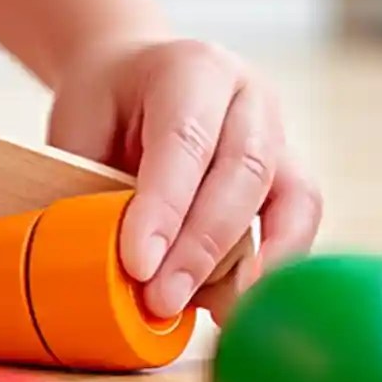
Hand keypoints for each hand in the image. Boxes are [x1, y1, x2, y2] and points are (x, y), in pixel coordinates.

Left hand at [47, 39, 321, 322]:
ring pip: (289, 200)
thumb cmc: (106, 108)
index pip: (186, 139)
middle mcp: (249, 96)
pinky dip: (273, 269)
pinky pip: (299, 222)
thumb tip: (109, 267)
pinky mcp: (291, 175)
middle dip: (202, 245)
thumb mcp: (82, 130)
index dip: (165, 205)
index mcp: (192, 68)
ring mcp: (279, 134)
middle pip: (243, 171)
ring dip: (250, 265)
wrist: (135, 78)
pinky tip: (237, 305)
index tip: (137, 262)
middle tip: (161, 298)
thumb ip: (96, 187)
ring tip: (214, 313)